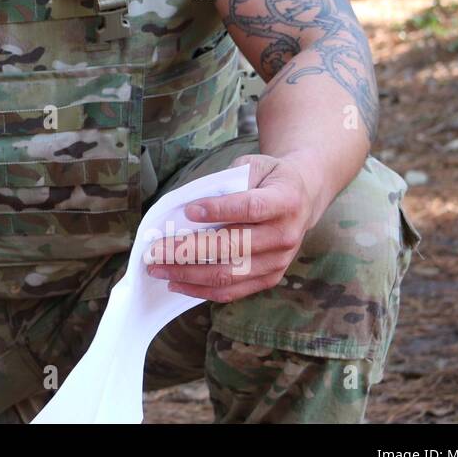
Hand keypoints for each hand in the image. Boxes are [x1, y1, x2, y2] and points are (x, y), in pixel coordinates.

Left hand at [144, 154, 318, 303]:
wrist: (302, 198)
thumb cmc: (268, 179)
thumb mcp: (253, 166)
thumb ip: (227, 182)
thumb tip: (187, 207)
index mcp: (286, 200)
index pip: (250, 208)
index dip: (219, 210)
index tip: (187, 211)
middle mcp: (286, 234)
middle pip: (233, 246)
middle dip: (188, 250)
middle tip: (155, 250)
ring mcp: (280, 261)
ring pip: (229, 273)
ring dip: (188, 273)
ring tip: (157, 268)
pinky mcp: (271, 277)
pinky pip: (233, 290)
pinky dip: (202, 289)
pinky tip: (177, 282)